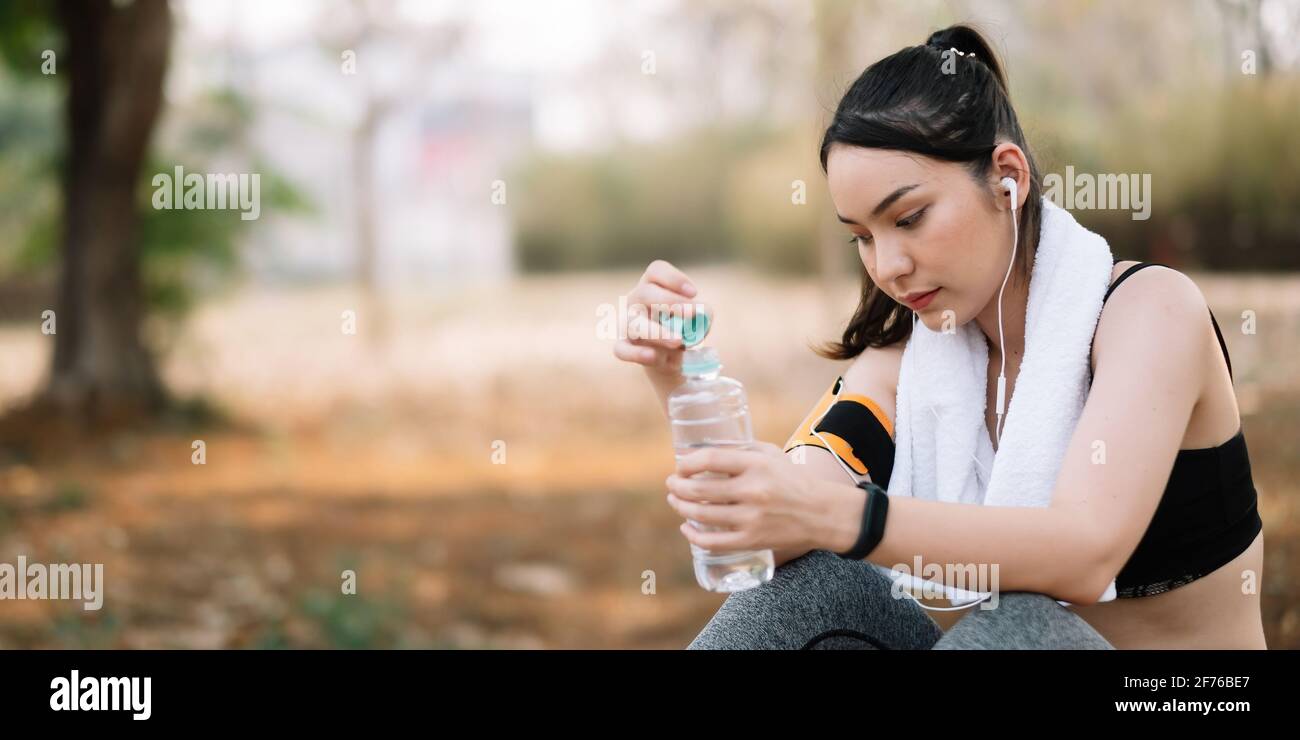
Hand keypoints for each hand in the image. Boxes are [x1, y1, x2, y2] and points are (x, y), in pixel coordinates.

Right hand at [611, 260, 709, 378]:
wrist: (669, 357)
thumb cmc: (682, 328)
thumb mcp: (697, 319)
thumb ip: (703, 315)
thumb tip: (702, 314)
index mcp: (653, 286)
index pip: (656, 271)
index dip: (674, 279)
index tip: (694, 293)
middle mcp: (636, 300)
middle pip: (645, 293)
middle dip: (670, 302)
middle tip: (692, 313)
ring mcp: (626, 323)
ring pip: (635, 323)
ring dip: (657, 332)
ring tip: (679, 341)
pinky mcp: (623, 347)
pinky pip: (622, 350)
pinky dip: (636, 354)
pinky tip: (653, 357)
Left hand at [665, 441, 845, 554]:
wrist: (822, 513)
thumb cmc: (794, 480)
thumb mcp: (772, 455)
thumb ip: (742, 449)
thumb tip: (707, 449)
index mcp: (756, 465)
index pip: (710, 459)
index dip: (687, 463)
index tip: (680, 465)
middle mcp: (752, 490)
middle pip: (700, 489)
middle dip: (677, 486)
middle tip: (672, 483)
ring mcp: (751, 518)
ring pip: (701, 514)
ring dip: (680, 507)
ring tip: (675, 500)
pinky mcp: (751, 540)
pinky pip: (713, 541)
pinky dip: (693, 535)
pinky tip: (686, 528)